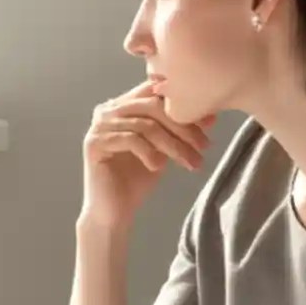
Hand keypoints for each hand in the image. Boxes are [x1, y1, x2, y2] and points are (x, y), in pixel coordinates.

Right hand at [80, 81, 213, 230]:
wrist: (114, 212)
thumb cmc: (137, 180)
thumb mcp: (164, 148)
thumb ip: (179, 129)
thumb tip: (211, 115)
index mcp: (124, 105)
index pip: (155, 92)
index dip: (183, 104)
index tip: (208, 123)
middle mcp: (108, 110)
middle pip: (152, 106)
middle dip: (183, 126)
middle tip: (203, 146)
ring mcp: (99, 126)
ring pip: (145, 125)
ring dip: (173, 144)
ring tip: (190, 162)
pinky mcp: (94, 144)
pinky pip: (130, 139)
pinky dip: (150, 153)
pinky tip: (159, 167)